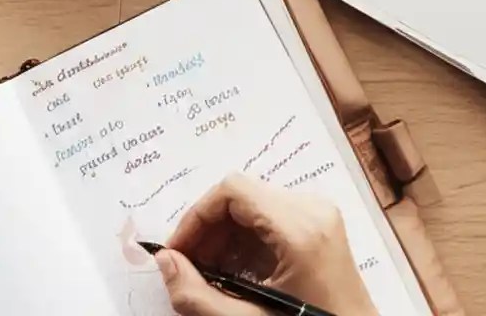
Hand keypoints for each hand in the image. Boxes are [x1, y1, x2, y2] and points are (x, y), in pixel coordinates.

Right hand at [156, 174, 377, 315]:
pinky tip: (235, 271)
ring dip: (223, 235)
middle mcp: (313, 208)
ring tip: (209, 274)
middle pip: (241, 195)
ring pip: (253, 205)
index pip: (232, 190)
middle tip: (188, 268)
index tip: (177, 251)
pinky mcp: (321, 224)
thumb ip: (199, 296)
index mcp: (300, 227)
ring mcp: (320, 213)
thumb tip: (164, 260)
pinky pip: (270, 216)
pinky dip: (245, 239)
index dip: (195, 217)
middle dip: (207, 230)